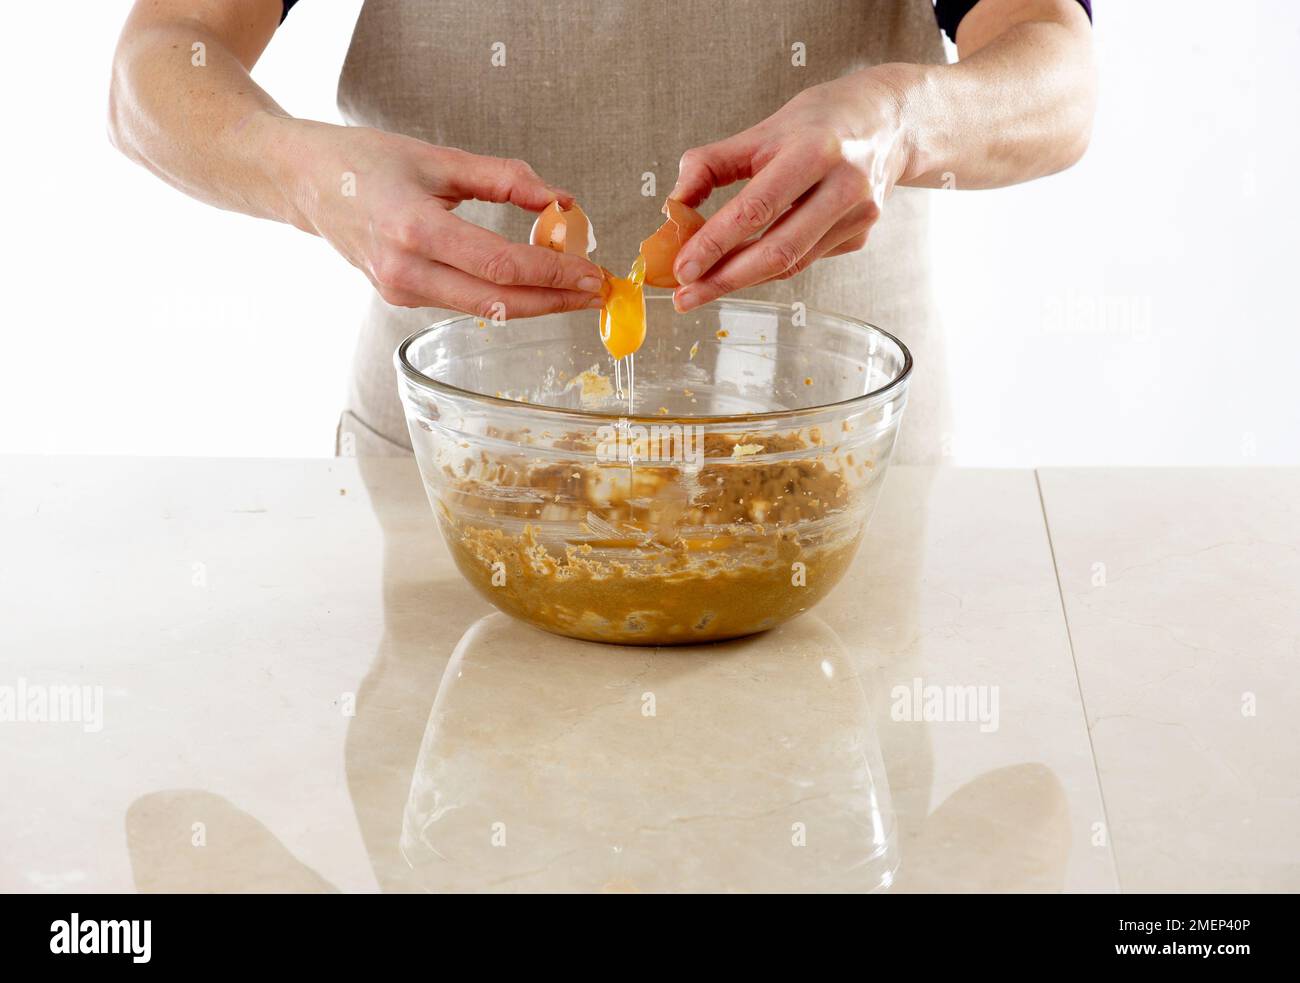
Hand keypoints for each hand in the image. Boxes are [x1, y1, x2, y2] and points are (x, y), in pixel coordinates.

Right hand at [277, 121, 605, 317]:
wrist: (304, 183)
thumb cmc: (366, 162)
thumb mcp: (439, 157)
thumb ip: (504, 178)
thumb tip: (561, 201)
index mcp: (413, 229)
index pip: (499, 264)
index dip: (551, 272)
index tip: (590, 272)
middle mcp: (405, 271)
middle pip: (497, 302)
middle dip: (554, 300)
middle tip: (596, 293)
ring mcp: (400, 291)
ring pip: (484, 311)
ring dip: (535, 302)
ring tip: (575, 289)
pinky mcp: (401, 299)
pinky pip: (465, 304)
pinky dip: (504, 297)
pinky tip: (534, 285)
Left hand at [669, 68, 914, 311]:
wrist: (889, 122)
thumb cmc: (818, 123)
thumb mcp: (761, 130)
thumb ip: (710, 165)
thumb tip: (672, 208)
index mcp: (814, 151)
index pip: (756, 208)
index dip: (715, 243)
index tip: (681, 269)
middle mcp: (843, 186)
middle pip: (777, 250)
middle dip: (724, 280)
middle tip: (685, 297)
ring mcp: (858, 216)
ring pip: (790, 264)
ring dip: (742, 280)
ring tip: (703, 288)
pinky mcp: (860, 236)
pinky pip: (804, 260)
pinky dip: (769, 267)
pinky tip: (746, 264)